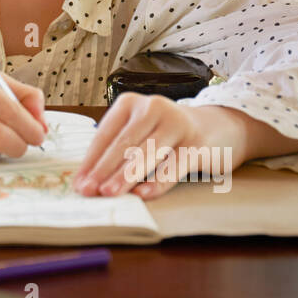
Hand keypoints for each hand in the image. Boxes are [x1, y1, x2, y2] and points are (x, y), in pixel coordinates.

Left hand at [71, 94, 243, 199]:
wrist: (218, 127)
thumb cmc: (168, 134)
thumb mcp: (141, 132)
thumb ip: (118, 149)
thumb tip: (89, 179)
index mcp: (131, 103)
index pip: (105, 134)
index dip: (91, 160)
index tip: (79, 183)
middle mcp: (153, 107)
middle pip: (123, 143)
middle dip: (103, 170)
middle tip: (88, 191)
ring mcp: (177, 123)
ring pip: (146, 153)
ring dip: (125, 175)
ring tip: (109, 193)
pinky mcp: (197, 143)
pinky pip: (173, 165)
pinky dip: (157, 181)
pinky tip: (143, 194)